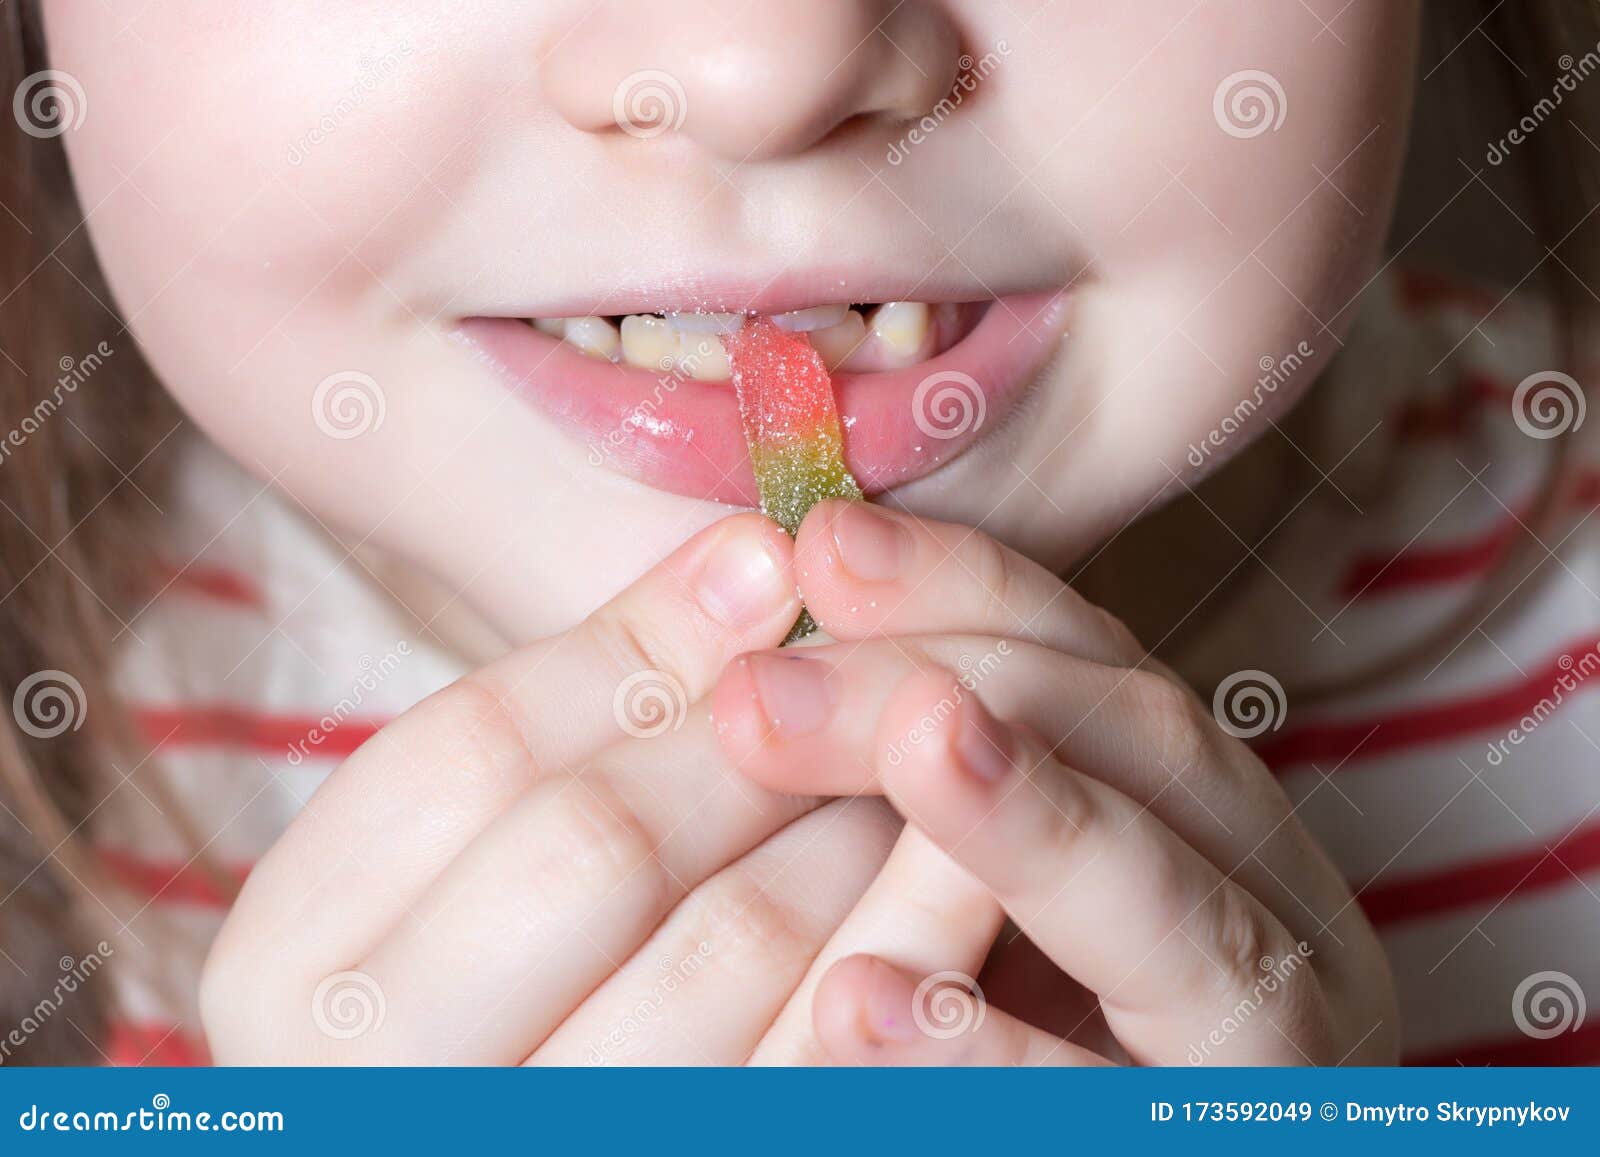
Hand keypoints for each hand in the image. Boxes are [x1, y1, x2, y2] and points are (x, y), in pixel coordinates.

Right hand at [201, 514, 915, 1063]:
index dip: (633, 642)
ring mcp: (545, 1146)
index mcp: (294, 967)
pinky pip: (823, 1063)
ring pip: (731, 948)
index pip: (469, 753)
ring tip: (916, 747)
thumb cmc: (488, 1000)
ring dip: (846, 816)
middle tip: (857, 660)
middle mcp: (387, 1082)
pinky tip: (964, 867)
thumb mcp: (458, 868)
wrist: (496, 1120)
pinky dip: (912, 941)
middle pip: (598, 845)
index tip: (767, 560)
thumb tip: (753, 559)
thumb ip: (568, 730)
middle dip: (750, 731)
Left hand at [712, 501, 1398, 1065]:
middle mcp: (1266, 908)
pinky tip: (865, 1005)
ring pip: (1180, 916)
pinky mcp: (1222, 1135)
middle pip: (1141, 747)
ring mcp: (1271, 1042)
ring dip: (1033, 825)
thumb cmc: (1030, 1025)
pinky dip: (990, 1055)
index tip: (817, 548)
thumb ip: (916, 787)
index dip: (961, 589)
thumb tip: (755, 638)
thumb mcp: (986, 884)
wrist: (1105, 1128)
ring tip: (909, 745)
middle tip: (769, 683)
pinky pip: (1109, 1103)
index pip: (1090, 660)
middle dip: (958, 685)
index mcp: (1196, 818)